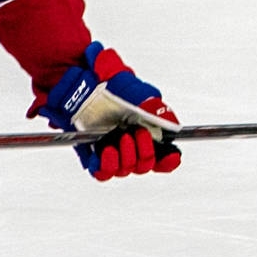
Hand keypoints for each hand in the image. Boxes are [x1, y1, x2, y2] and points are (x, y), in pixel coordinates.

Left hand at [38, 43, 182, 180]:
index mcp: (148, 132)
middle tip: (138, 133)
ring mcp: (112, 151)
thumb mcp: (137, 92)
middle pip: (145, 165)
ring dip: (127, 157)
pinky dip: (107, 165)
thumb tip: (173, 124)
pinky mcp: (92, 155)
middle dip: (145, 152)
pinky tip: (108, 151)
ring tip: (121, 138)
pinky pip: (102, 173)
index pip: (164, 157)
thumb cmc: (111, 85)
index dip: (169, 160)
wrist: (83, 83)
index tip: (170, 154)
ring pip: (125, 170)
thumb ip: (156, 108)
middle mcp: (131, 145)